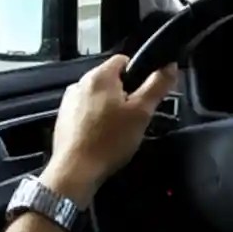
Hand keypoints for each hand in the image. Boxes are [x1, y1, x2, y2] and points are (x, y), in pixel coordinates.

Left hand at [41, 55, 177, 205]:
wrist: (76, 172)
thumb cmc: (109, 141)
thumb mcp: (142, 112)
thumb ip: (158, 85)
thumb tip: (169, 66)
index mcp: (99, 76)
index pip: (124, 60)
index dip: (139, 75)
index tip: (144, 95)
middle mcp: (79, 84)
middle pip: (111, 80)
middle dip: (124, 94)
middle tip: (134, 117)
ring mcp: (68, 102)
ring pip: (98, 97)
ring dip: (109, 108)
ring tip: (118, 130)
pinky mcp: (63, 120)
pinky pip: (85, 112)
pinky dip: (95, 120)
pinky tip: (102, 137)